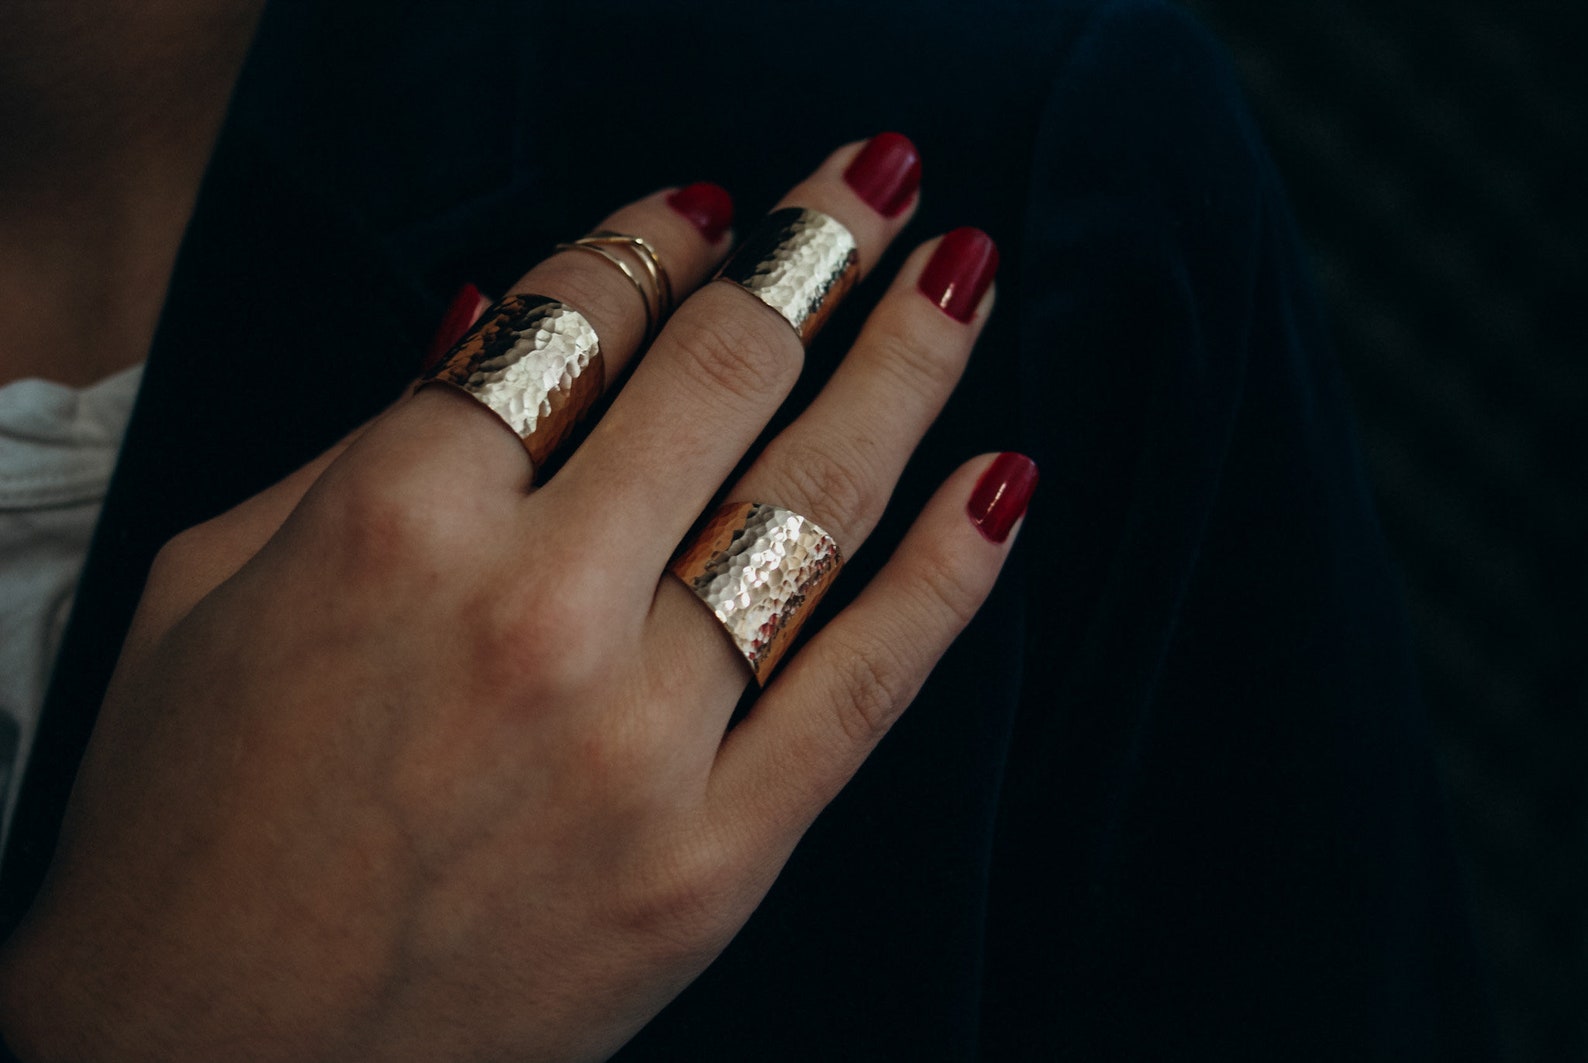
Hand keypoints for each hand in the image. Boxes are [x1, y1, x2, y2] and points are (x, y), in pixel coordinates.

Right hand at [0, 138, 1029, 1061]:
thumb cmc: (186, 827)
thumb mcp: (213, 587)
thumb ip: (368, 440)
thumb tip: (504, 314)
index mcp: (395, 523)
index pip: (575, 317)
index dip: (658, 238)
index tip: (714, 210)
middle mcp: (535, 612)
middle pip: (721, 379)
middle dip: (813, 255)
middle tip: (875, 190)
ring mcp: (640, 743)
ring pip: (815, 506)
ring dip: (906, 368)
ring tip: (964, 277)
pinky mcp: (714, 860)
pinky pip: (867, 686)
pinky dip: (949, 576)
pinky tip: (1002, 482)